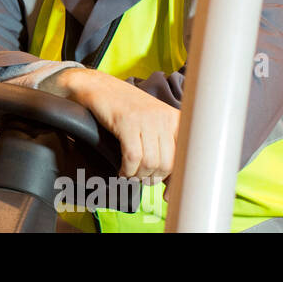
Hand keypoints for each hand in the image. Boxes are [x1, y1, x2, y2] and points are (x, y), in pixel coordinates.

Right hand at [54, 68, 179, 183]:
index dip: (177, 181)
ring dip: (138, 175)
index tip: (169, 196)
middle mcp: (164, 117)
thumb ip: (164, 148)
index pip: (185, 157)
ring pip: (150, 162)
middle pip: (167, 164)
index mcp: (175, 119)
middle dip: (152, 178)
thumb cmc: (124, 109)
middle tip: (140, 178)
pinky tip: (122, 170)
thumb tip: (171, 184)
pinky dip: (127, 169)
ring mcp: (145, 118)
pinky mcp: (126, 121)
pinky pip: (132, 156)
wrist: (97, 86)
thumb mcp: (151, 124)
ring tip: (130, 174)